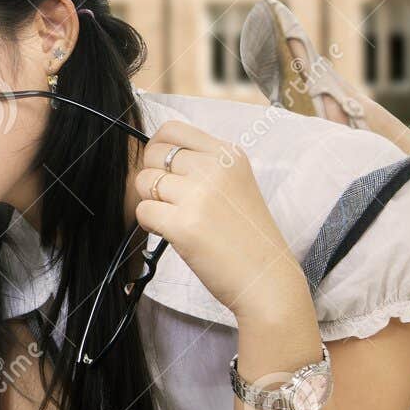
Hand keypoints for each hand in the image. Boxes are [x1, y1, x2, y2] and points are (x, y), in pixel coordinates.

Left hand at [134, 120, 305, 321]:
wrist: (267, 279)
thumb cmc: (248, 238)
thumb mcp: (236, 185)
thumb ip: (203, 166)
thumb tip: (154, 154)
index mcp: (229, 154)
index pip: (172, 129)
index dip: (158, 148)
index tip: (164, 170)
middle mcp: (215, 168)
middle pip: (153, 154)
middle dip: (153, 178)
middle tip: (170, 202)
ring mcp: (200, 194)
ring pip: (144, 182)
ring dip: (151, 202)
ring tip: (174, 219)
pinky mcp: (184, 224)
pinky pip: (143, 212)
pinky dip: (150, 225)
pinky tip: (172, 234)